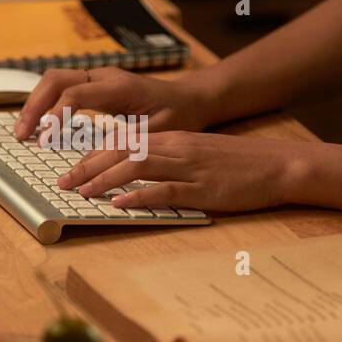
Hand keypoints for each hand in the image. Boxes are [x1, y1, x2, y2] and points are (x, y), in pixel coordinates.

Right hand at [14, 67, 211, 139]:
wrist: (189, 98)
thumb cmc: (178, 115)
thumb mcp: (157, 133)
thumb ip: (127, 141)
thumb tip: (96, 157)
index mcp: (119, 86)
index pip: (75, 94)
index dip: (55, 117)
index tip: (44, 142)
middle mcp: (104, 76)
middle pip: (55, 79)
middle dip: (34, 106)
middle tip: (21, 134)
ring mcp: (97, 77)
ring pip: (54, 79)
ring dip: (35, 103)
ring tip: (23, 131)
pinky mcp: (94, 85)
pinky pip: (61, 87)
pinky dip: (45, 103)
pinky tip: (39, 124)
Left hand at [57, 131, 312, 212]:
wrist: (278, 165)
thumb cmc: (239, 165)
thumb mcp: (198, 155)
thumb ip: (168, 162)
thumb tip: (135, 176)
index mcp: (173, 139)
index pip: (123, 141)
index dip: (93, 155)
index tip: (71, 169)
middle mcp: (176, 148)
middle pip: (122, 151)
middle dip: (88, 167)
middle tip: (63, 183)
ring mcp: (189, 168)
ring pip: (136, 166)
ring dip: (105, 179)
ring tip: (82, 192)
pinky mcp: (203, 188)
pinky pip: (164, 190)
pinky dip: (138, 196)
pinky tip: (120, 203)